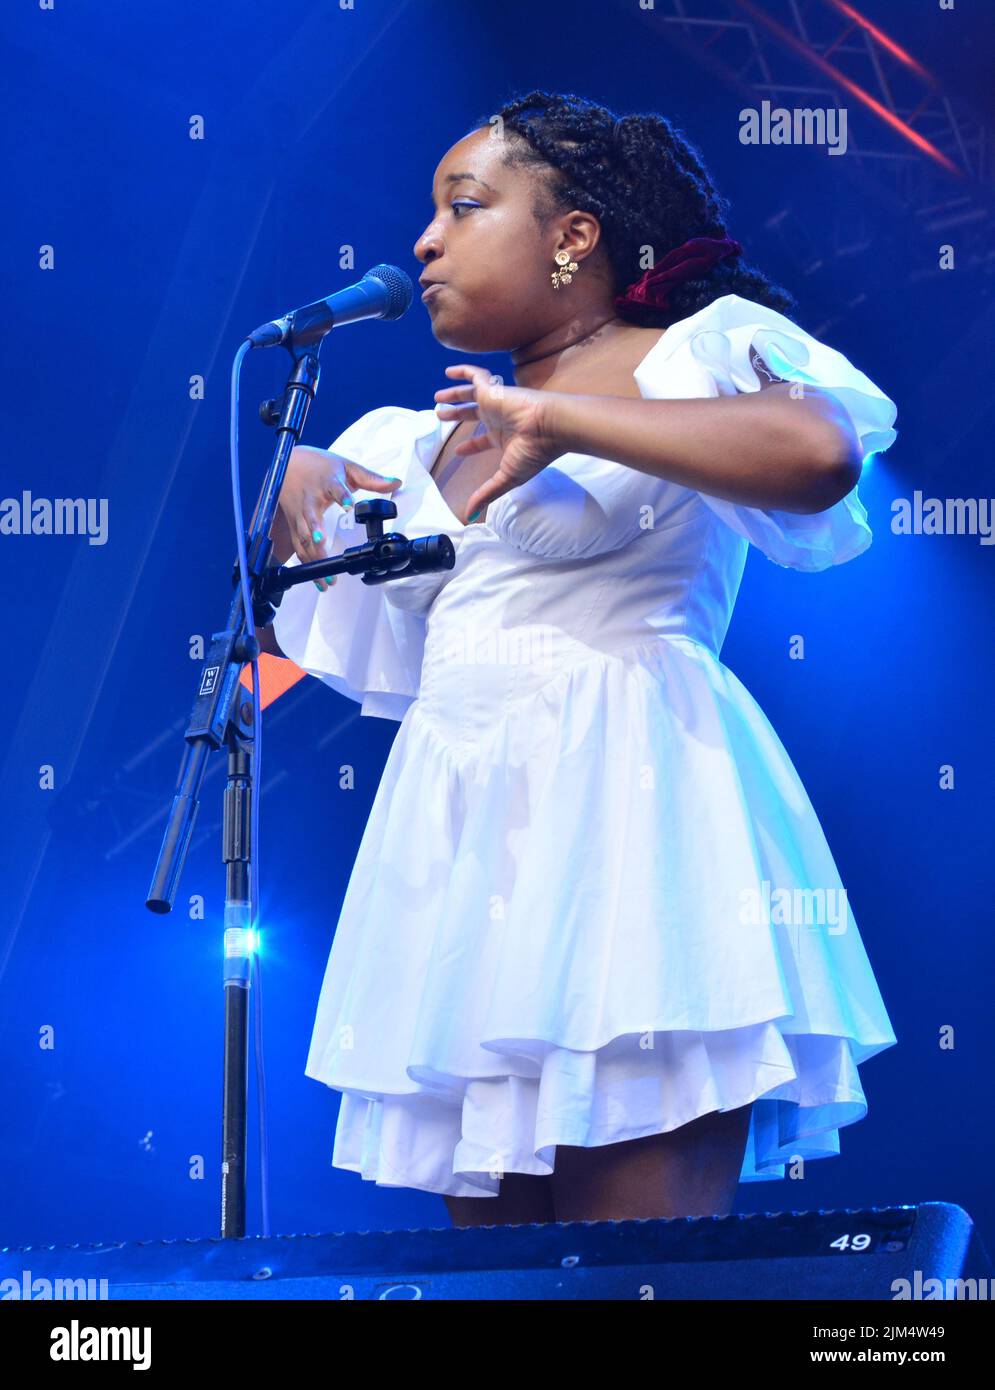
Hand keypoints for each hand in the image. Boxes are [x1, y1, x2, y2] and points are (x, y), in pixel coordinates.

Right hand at [278, 445, 401, 589]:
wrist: (289, 464)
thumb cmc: (320, 465)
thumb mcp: (347, 467)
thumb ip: (372, 478)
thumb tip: (396, 482)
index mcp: (327, 483)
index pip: (335, 489)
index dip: (342, 497)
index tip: (349, 506)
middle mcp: (311, 500)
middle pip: (311, 519)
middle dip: (316, 535)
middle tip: (325, 547)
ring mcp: (300, 514)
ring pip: (303, 538)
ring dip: (313, 558)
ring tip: (326, 579)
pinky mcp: (294, 525)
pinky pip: (299, 547)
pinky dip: (306, 563)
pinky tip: (318, 580)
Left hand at [433, 364, 560, 522]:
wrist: (550, 427)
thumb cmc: (533, 453)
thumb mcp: (507, 478)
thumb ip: (486, 493)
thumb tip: (469, 516)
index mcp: (503, 438)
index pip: (483, 441)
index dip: (469, 447)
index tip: (457, 451)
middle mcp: (498, 419)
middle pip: (472, 415)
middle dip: (456, 415)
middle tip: (439, 415)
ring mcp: (496, 404)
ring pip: (470, 396)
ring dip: (454, 396)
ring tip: (437, 398)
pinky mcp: (494, 390)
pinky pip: (476, 376)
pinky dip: (463, 372)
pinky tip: (448, 372)